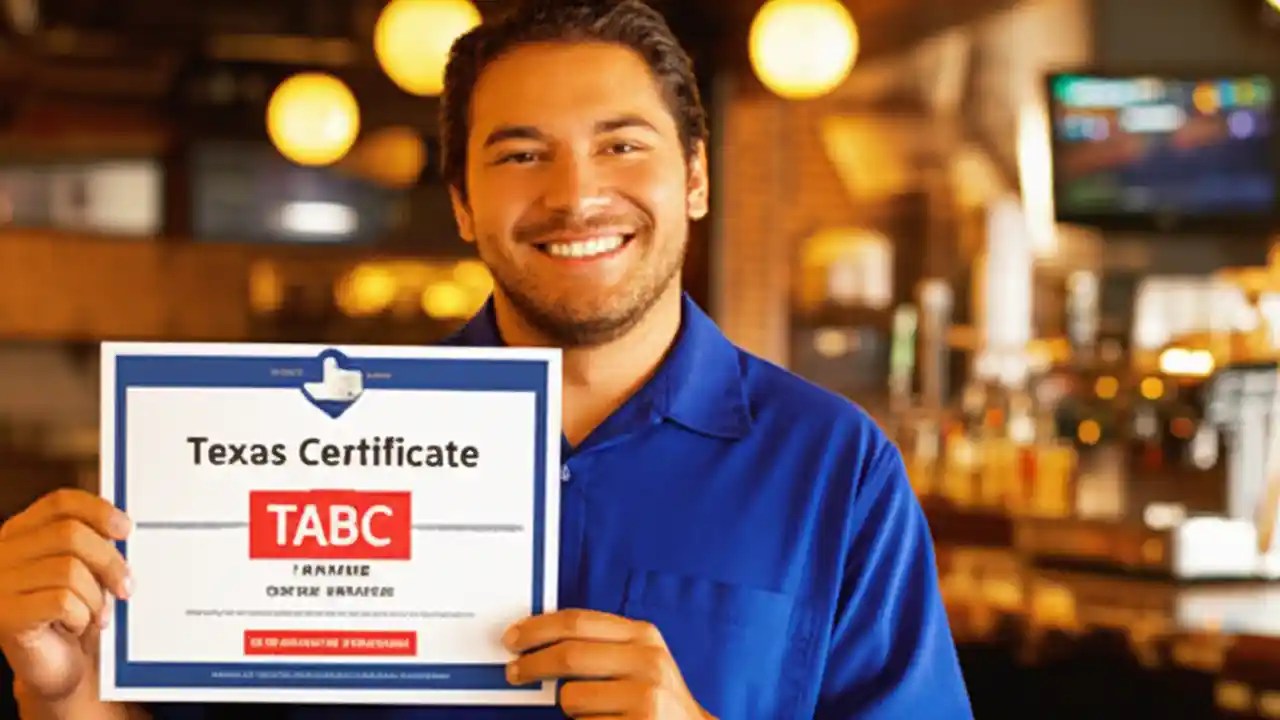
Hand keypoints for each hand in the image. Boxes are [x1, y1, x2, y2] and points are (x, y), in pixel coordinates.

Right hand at [0, 489, 132, 702]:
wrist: (55, 667)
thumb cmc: (72, 615)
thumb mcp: (84, 571)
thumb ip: (93, 545)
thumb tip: (122, 529)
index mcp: (21, 533)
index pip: (60, 503)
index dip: (98, 510)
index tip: (125, 529)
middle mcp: (3, 554)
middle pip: (70, 534)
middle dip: (109, 561)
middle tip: (126, 585)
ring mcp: (0, 585)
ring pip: (69, 570)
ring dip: (95, 597)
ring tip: (94, 613)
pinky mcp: (5, 615)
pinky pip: (62, 602)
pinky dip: (81, 616)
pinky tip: (76, 626)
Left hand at [503, 609, 714, 718]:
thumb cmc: (655, 698)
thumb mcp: (638, 660)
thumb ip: (600, 645)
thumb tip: (539, 639)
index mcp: (643, 636)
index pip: (578, 622)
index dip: (538, 628)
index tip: (514, 637)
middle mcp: (647, 661)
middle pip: (569, 655)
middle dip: (532, 664)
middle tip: (514, 671)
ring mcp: (645, 696)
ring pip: (572, 698)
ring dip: (568, 708)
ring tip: (590, 711)